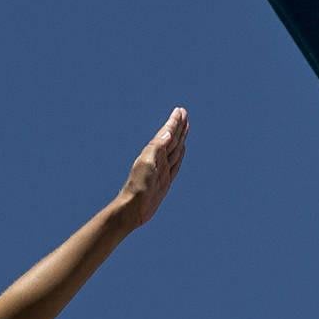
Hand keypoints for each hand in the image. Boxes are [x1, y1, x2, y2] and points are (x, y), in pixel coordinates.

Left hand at [114, 106, 186, 228]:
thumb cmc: (137, 186)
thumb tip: (167, 133)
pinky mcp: (166, 180)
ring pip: (175, 149)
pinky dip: (180, 154)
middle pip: (172, 139)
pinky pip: (176, 163)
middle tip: (184, 113)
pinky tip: (182, 149)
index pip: (167, 134)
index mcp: (153, 152)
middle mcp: (158, 159)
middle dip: (178, 126)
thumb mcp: (146, 163)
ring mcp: (163, 169)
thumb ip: (156, 147)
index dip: (174, 122)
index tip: (180, 110)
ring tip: (185, 126)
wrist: (133, 208)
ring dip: (180, 137)